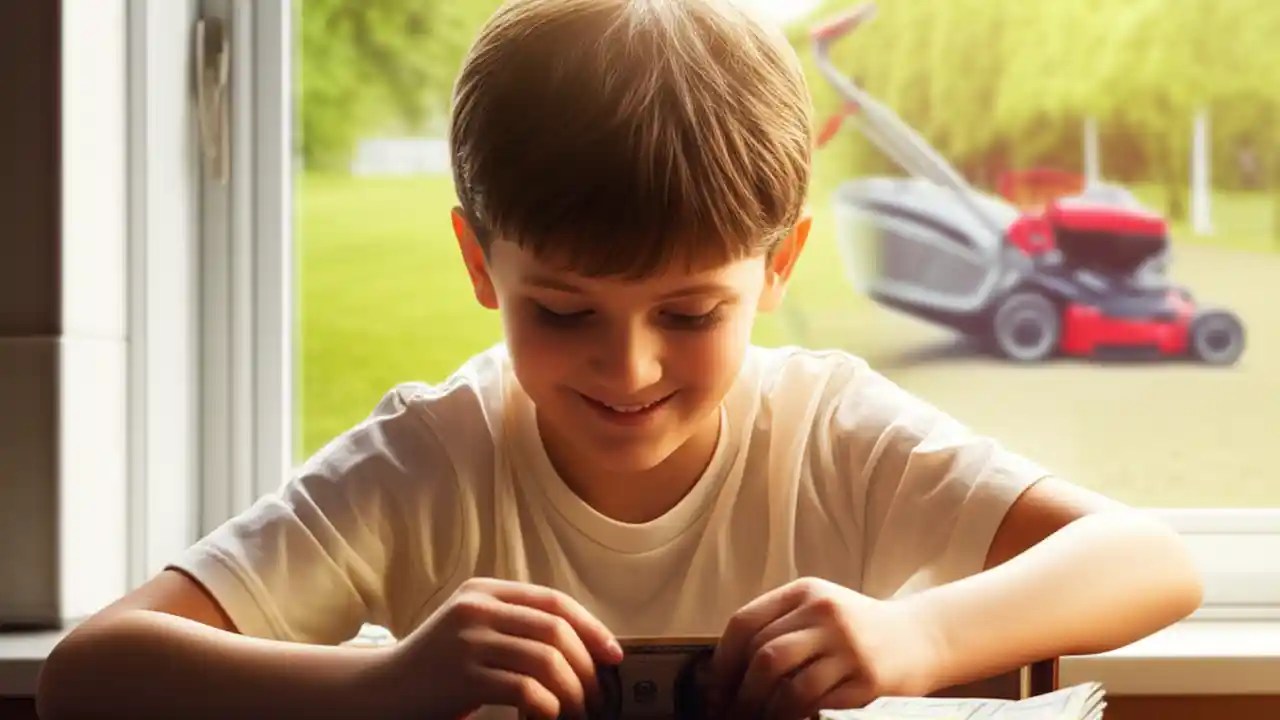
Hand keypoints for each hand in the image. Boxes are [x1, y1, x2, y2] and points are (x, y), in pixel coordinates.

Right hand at [377, 577, 624, 719]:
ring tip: (579, 713)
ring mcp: (469, 641)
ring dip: (573, 693)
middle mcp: (478, 608)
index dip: (591, 628)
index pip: (554, 601)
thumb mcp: (472, 628)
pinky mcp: (463, 677)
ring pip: (547, 662)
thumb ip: (514, 625)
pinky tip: (547, 719)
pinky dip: (547, 708)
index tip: (614, 656)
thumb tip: (582, 647)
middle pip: (557, 631)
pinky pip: (526, 691)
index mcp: (485, 590)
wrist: (378, 691)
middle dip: (587, 668)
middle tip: (599, 697)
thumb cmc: (436, 667)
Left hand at [709, 577, 939, 719]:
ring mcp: (848, 647)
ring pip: (787, 684)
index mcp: (805, 592)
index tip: (714, 687)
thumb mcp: (819, 608)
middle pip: (763, 656)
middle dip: (739, 692)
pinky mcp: (866, 680)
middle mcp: (825, 614)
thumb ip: (779, 625)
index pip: (745, 623)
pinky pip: (816, 704)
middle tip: (730, 713)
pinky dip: (793, 718)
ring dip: (763, 711)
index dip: (722, 660)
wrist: (920, 636)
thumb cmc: (858, 626)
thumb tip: (725, 668)